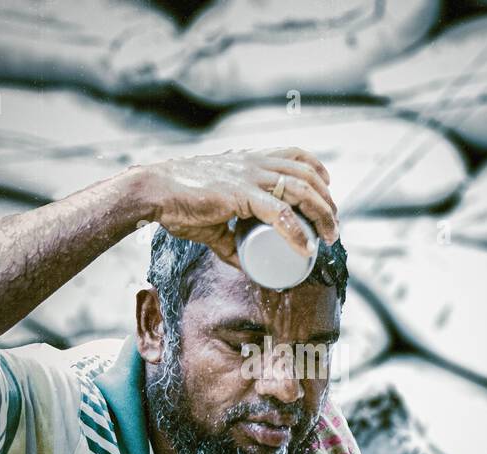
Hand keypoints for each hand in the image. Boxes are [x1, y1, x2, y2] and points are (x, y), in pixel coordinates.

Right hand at [138, 147, 338, 269]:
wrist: (154, 192)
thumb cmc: (178, 203)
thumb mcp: (213, 222)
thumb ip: (229, 241)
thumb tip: (244, 264)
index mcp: (249, 161)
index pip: (294, 154)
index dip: (317, 169)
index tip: (327, 190)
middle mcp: (254, 163)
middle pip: (306, 173)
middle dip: (327, 198)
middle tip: (332, 224)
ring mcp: (249, 177)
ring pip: (301, 189)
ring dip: (322, 213)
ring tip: (329, 235)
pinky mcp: (241, 195)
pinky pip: (280, 213)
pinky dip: (297, 232)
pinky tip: (306, 247)